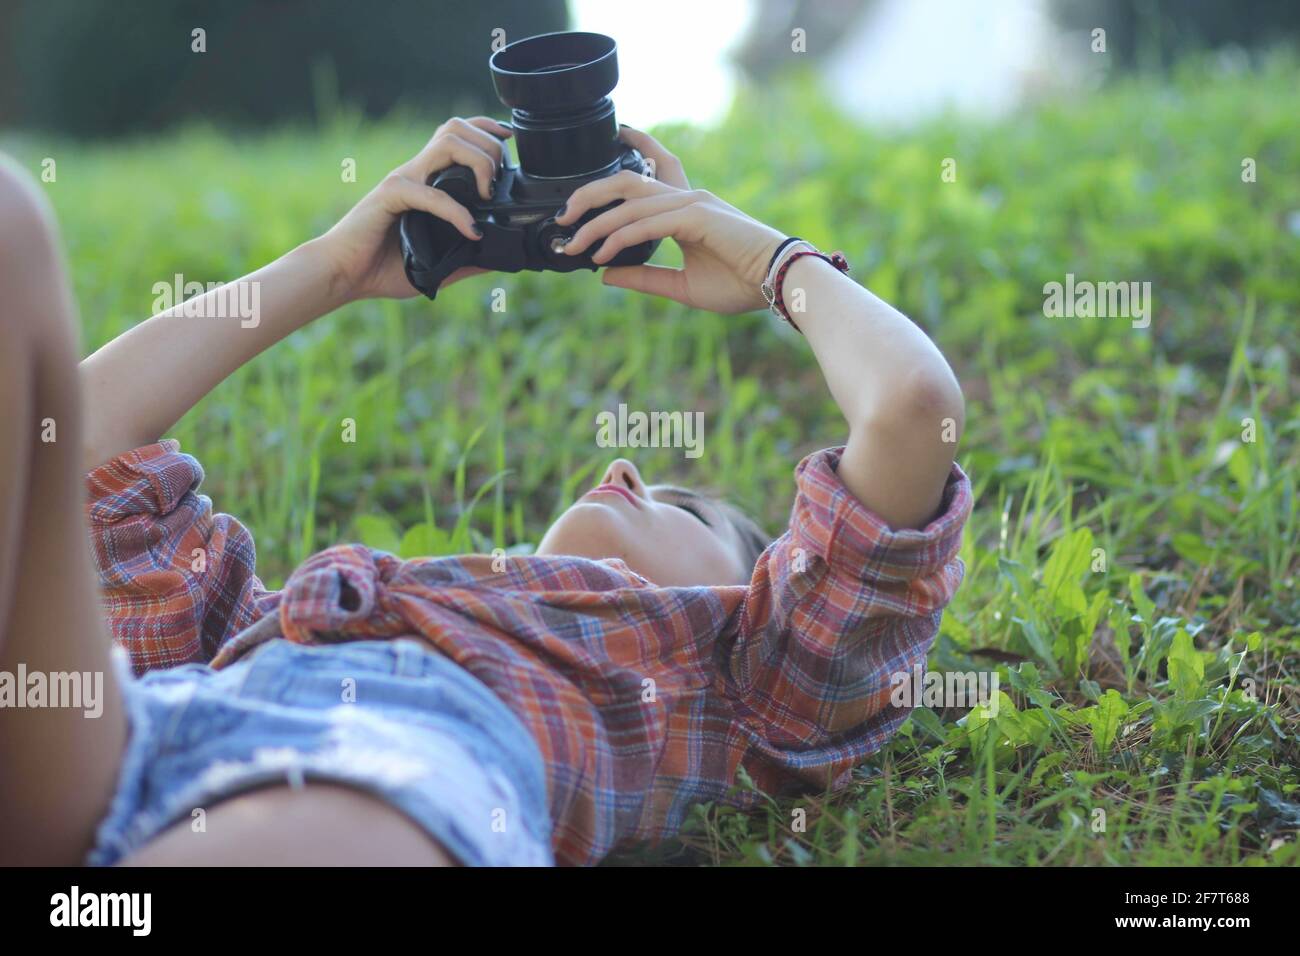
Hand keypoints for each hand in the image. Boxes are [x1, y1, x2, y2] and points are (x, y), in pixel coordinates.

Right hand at [316, 116, 511, 301]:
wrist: (341, 275)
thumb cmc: (380, 268)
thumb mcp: (437, 266)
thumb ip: (466, 259)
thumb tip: (496, 258)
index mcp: (425, 180)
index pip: (457, 134)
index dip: (485, 129)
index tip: (508, 138)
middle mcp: (415, 172)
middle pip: (456, 128)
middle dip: (488, 144)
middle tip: (499, 179)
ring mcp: (402, 179)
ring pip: (447, 143)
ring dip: (477, 162)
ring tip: (487, 195)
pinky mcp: (390, 195)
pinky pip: (432, 194)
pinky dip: (456, 212)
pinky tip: (471, 231)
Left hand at [556, 127, 785, 313]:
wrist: (779, 285)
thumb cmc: (740, 285)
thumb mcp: (681, 287)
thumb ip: (644, 278)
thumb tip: (605, 274)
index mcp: (684, 209)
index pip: (644, 176)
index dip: (621, 162)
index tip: (587, 174)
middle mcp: (686, 198)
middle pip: (627, 180)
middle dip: (590, 193)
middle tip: (563, 217)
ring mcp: (692, 203)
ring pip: (631, 201)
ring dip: (597, 222)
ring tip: (574, 242)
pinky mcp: (697, 216)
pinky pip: (648, 222)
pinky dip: (621, 236)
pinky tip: (602, 253)